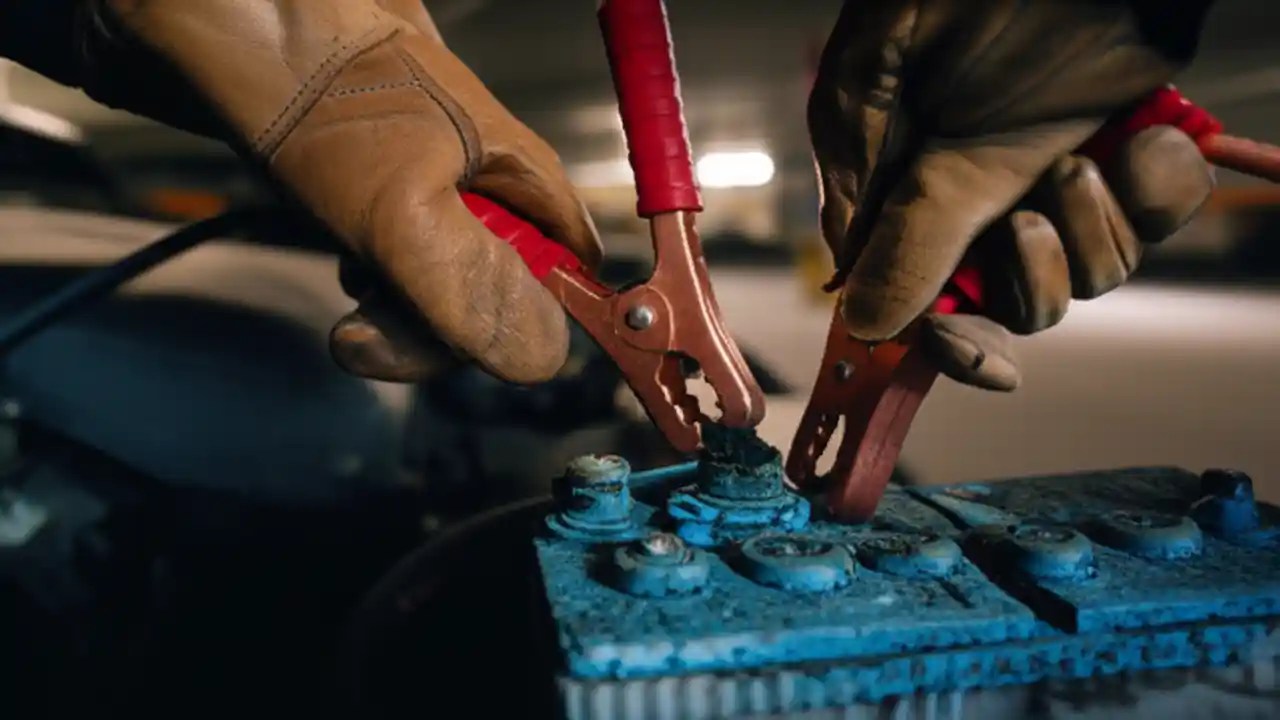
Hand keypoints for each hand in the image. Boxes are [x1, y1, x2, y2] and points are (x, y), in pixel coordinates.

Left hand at [74, 0, 600, 383]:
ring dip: (392, 306)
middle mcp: (492, 190)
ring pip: (445, 293)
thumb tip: (536, 358)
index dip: (524, 330)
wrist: (223, 25)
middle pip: (501, 303)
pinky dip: (370, 280)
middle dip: (433, 328)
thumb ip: (470, 286)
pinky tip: (342, 254)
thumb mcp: (398, 201)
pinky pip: (403, 269)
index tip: (452, 345)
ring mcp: (441, 192)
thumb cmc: (313, 86)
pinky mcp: (393, 196)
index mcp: (524, 181)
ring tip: (348, 267)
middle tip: (367, 322)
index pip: (566, 285)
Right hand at [808, 0, 1215, 389]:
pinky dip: (1156, 191)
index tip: (979, 362)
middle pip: (1010, 306)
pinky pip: (1156, 226)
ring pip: (1088, 277)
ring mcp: (1058, 186)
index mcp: (907, 193)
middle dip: (1030, 277)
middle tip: (1026, 214)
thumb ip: (893, 215)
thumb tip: (868, 321)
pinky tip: (1140, 138)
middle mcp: (982, 201)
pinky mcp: (1128, 166)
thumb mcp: (898, 91)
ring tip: (1081, 155)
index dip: (942, 342)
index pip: (914, 298)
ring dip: (1092, 227)